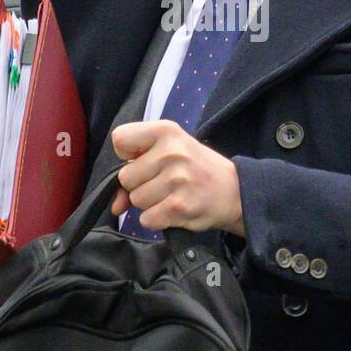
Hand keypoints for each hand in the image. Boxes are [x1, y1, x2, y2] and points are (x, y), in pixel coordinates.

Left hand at [109, 119, 244, 234]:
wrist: (235, 191)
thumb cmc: (196, 168)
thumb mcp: (170, 153)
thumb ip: (137, 170)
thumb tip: (115, 205)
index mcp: (166, 131)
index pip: (120, 139)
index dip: (126, 155)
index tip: (142, 159)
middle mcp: (171, 153)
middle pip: (126, 178)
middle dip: (139, 185)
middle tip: (164, 182)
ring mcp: (176, 180)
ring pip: (136, 200)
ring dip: (150, 203)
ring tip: (172, 195)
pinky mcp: (179, 206)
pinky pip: (147, 219)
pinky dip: (157, 219)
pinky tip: (174, 209)